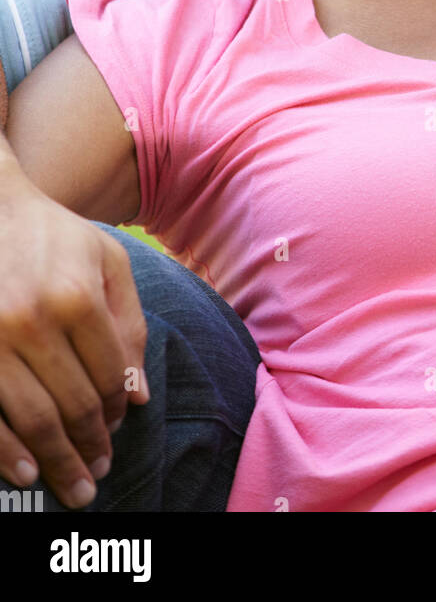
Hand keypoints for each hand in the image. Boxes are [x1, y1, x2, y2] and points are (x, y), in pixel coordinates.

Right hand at [0, 165, 148, 507]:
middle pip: (74, 404)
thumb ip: (130, 324)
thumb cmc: (54, 236)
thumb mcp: (107, 261)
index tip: (119, 425)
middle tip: (98, 473)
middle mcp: (34, 320)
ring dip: (57, 460)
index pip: (109, 375)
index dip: (118, 408)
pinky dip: (5, 452)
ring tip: (74, 484)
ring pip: (34, 419)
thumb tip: (138, 396)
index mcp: (77, 297)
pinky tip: (25, 471)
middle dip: (92, 447)